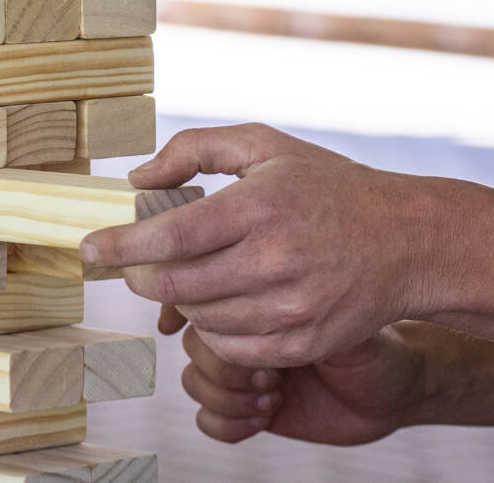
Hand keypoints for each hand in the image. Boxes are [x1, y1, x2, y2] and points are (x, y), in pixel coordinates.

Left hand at [83, 123, 441, 367]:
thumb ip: (194, 149)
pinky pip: (234, 349)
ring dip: (179, 304)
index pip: (170, 237)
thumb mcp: (264, 145)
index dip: (120, 248)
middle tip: (130, 268)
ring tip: (186, 279)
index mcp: (259, 206)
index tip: (88, 251)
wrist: (405, 240)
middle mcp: (274, 259)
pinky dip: (213, 331)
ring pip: (201, 320)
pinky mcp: (304, 341)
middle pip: (177, 286)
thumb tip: (137, 177)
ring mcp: (291, 307)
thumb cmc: (326, 185)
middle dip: (140, 279)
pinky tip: (219, 305)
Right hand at [172, 314, 426, 445]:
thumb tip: (258, 288)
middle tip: (270, 373)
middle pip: (194, 345)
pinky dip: (227, 423)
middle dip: (225, 364)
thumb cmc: (376, 345)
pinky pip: (207, 420)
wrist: (396, 391)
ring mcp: (244, 373)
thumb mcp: (343, 321)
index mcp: (261, 298)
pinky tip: (266, 417)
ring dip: (228, 396)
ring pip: (193, 382)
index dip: (203, 317)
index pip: (206, 301)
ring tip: (274, 395)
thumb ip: (304, 308)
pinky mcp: (247, 409)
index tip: (235, 336)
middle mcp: (246, 333)